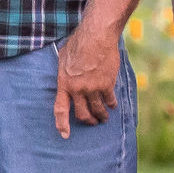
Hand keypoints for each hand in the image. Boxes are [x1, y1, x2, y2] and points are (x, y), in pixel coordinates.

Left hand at [54, 19, 120, 138]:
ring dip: (101, 116)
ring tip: (104, 118)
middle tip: (92, 122)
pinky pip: (109, 100)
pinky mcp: (106, 84)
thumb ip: (64, 72)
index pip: (60, 109)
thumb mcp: (63, 58)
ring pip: (97, 109)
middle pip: (82, 114)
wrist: (96, 37)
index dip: (62, 124)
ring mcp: (92, 88)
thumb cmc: (78, 43)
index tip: (65, 134)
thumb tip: (65, 75)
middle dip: (88, 121)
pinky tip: (113, 106)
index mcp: (64, 84)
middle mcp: (77, 89)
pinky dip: (111, 104)